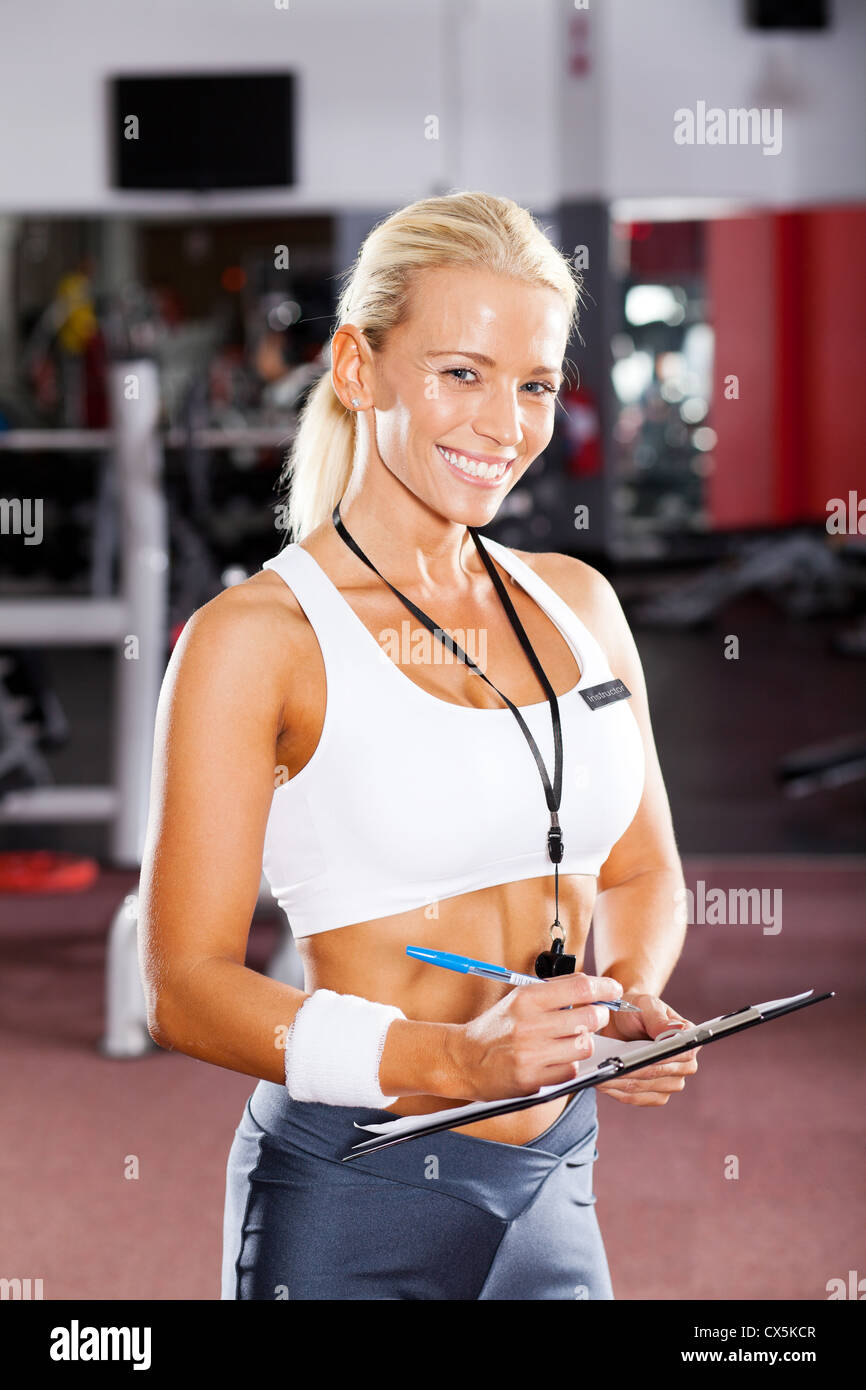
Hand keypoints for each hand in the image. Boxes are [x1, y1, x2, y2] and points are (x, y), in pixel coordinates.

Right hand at [450, 971, 622, 1101]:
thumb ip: (553, 991)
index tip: (614, 989)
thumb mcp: (519, 998)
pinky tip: (557, 1059)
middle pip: (589, 1017)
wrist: (464, 1059)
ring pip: (584, 1046)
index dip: (604, 987)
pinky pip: (571, 1070)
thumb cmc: (496, 1028)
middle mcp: (530, 1025)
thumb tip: (591, 985)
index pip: (580, 987)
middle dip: (599, 1016)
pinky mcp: (532, 1079)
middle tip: (595, 1016)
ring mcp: (532, 1054)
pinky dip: (570, 1065)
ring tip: (571, 1039)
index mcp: (527, 999)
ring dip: (584, 1042)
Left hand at [596, 990, 699, 1106]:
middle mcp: (685, 1065)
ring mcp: (670, 1083)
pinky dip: (618, 1091)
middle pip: (659, 1074)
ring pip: (644, 1088)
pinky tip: (603, 1083)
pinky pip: (636, 1098)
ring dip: (621, 1083)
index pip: (681, 1053)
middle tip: (611, 1068)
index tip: (639, 1058)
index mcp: (689, 1041)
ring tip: (601, 1075)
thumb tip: (677, 1030)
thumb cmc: (637, 1010)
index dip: (660, 1056)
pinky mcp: (654, 1095)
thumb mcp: (646, 1006)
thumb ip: (659, 1019)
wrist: (622, 1021)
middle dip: (634, 1071)